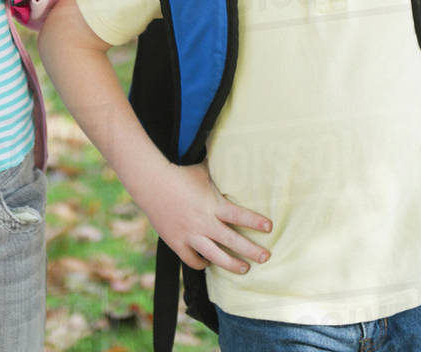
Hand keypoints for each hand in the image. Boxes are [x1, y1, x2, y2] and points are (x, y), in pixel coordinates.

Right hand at [143, 161, 271, 273]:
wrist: (151, 181)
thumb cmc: (179, 172)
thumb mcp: (203, 169)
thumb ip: (219, 169)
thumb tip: (231, 150)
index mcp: (213, 204)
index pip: (239, 216)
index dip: (256, 222)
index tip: (269, 228)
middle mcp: (204, 222)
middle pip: (233, 242)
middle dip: (252, 251)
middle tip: (266, 257)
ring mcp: (190, 235)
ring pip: (216, 257)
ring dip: (232, 265)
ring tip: (245, 269)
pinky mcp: (177, 242)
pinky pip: (193, 260)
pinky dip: (202, 263)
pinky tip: (209, 262)